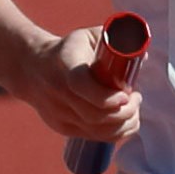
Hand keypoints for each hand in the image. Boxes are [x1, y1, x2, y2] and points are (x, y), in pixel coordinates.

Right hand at [11, 27, 141, 142]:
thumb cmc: (68, 50)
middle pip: (94, 114)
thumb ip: (116, 40)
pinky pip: (93, 137)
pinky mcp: (62, 127)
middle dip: (125, 112)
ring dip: (124, 124)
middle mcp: (57, 91)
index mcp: (63, 63)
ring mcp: (58, 112)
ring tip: (133, 109)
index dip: (106, 96)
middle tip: (137, 98)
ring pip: (97, 130)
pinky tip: (125, 121)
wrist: (31, 68)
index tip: (128, 95)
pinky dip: (115, 133)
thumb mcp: (88, 36)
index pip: (80, 85)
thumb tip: (143, 56)